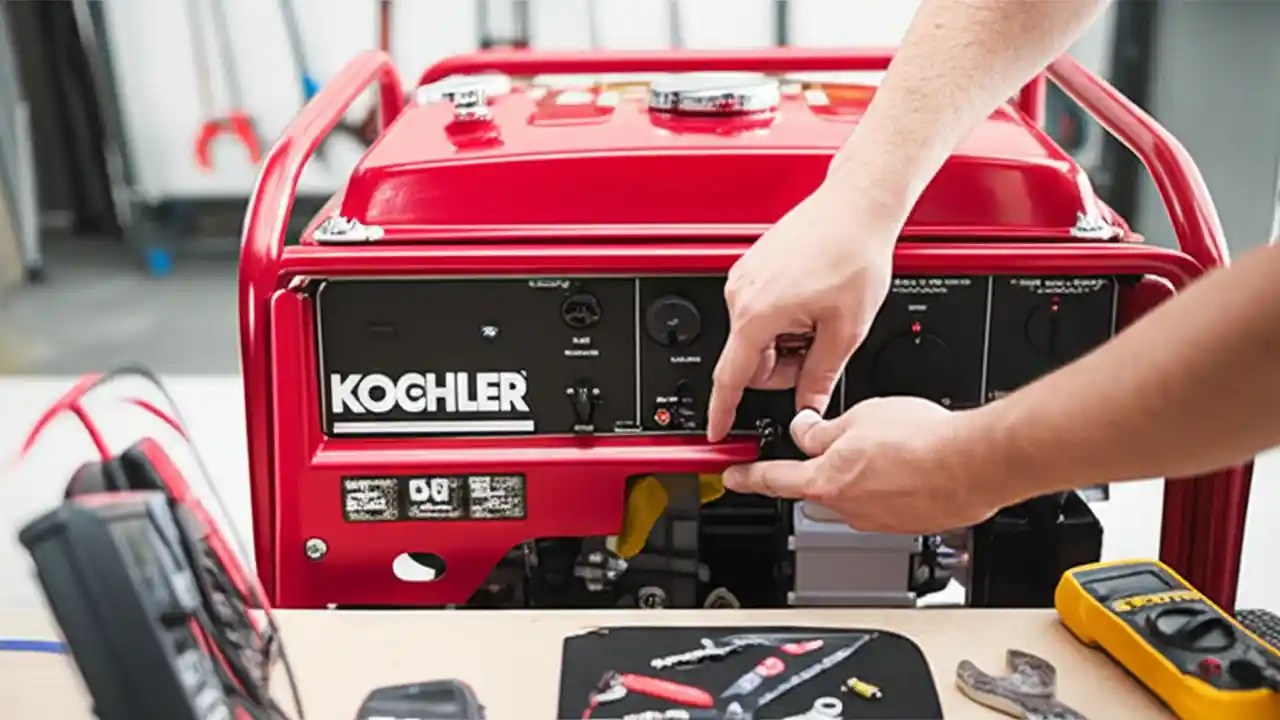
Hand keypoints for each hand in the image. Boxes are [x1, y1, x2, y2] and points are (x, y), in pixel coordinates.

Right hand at [706, 183, 899, 440]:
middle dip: (782, 367)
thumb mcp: (845, 329)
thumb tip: (808, 408)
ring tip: (820, 318)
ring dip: (785, 340)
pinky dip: (783, 319)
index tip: (717, 431)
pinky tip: (812, 302)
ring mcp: (744, 278)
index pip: (730, 378)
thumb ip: (820, 377)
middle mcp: (740, 295)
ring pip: (756, 336)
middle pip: (749, 360)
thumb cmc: (852, 252)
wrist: (855, 207)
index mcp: (757, 315)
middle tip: (819, 349)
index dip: (723, 411)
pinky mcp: (752, 268)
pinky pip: (759, 311)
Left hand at [721, 399, 1008, 533]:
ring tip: (887, 446)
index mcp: (825, 481)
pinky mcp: (906, 523)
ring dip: (860, 474)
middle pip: (816, 487)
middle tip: (839, 442)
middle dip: (820, 467)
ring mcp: (878, 520)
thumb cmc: (922, 441)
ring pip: (853, 494)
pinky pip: (885, 501)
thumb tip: (805, 430)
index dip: (747, 476)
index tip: (732, 477)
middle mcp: (847, 508)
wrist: (973, 464)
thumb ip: (823, 429)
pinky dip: (890, 483)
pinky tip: (908, 462)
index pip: (773, 479)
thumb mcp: (859, 416)